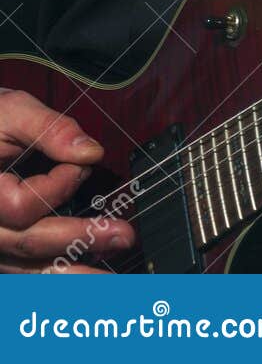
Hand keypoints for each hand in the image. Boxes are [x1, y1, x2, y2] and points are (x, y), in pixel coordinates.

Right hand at [0, 90, 135, 272]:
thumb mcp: (12, 111)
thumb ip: (50, 129)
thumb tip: (90, 151)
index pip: (23, 205)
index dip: (59, 185)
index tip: (82, 165)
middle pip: (29, 243)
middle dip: (80, 240)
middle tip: (123, 236)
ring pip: (25, 268)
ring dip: (70, 275)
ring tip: (108, 277)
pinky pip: (23, 270)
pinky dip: (52, 274)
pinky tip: (83, 275)